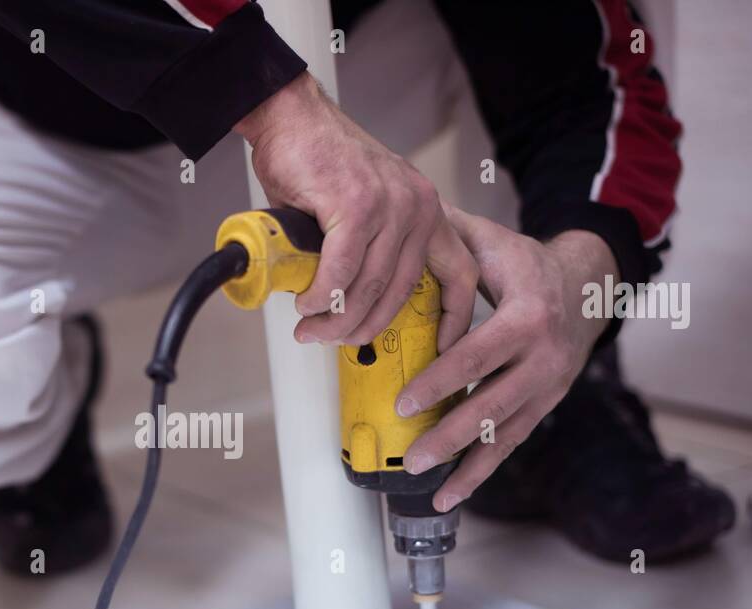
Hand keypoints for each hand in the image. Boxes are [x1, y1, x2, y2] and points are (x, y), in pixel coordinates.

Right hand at [235, 73, 477, 346]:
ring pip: (369, 288)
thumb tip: (354, 306)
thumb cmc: (319, 163)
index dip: (455, 317)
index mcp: (426, 211)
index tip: (442, 347)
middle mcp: (418, 207)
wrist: (290, 117)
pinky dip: (321, 295)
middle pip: (401, 293)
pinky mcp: (357, 205)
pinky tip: (307, 303)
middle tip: (333, 340)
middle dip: (364, 328)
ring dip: (336, 318)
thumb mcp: (364, 210)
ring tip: (312, 327)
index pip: (461, 273)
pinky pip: (341, 271)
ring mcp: (390, 205)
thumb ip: (371, 251)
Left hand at [395, 207, 616, 511]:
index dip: (440, 381)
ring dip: (466, 465)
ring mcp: (548, 388)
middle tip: (410, 459)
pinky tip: (450, 495)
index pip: (477, 356)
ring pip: (503, 434)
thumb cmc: (526, 264)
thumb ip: (449, 234)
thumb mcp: (494, 242)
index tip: (403, 402)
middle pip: (492, 406)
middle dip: (450, 436)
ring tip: (429, 489)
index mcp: (529, 316)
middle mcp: (545, 358)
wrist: (587, 286)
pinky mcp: (544, 406)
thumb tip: (398, 220)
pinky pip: (510, 444)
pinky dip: (481, 472)